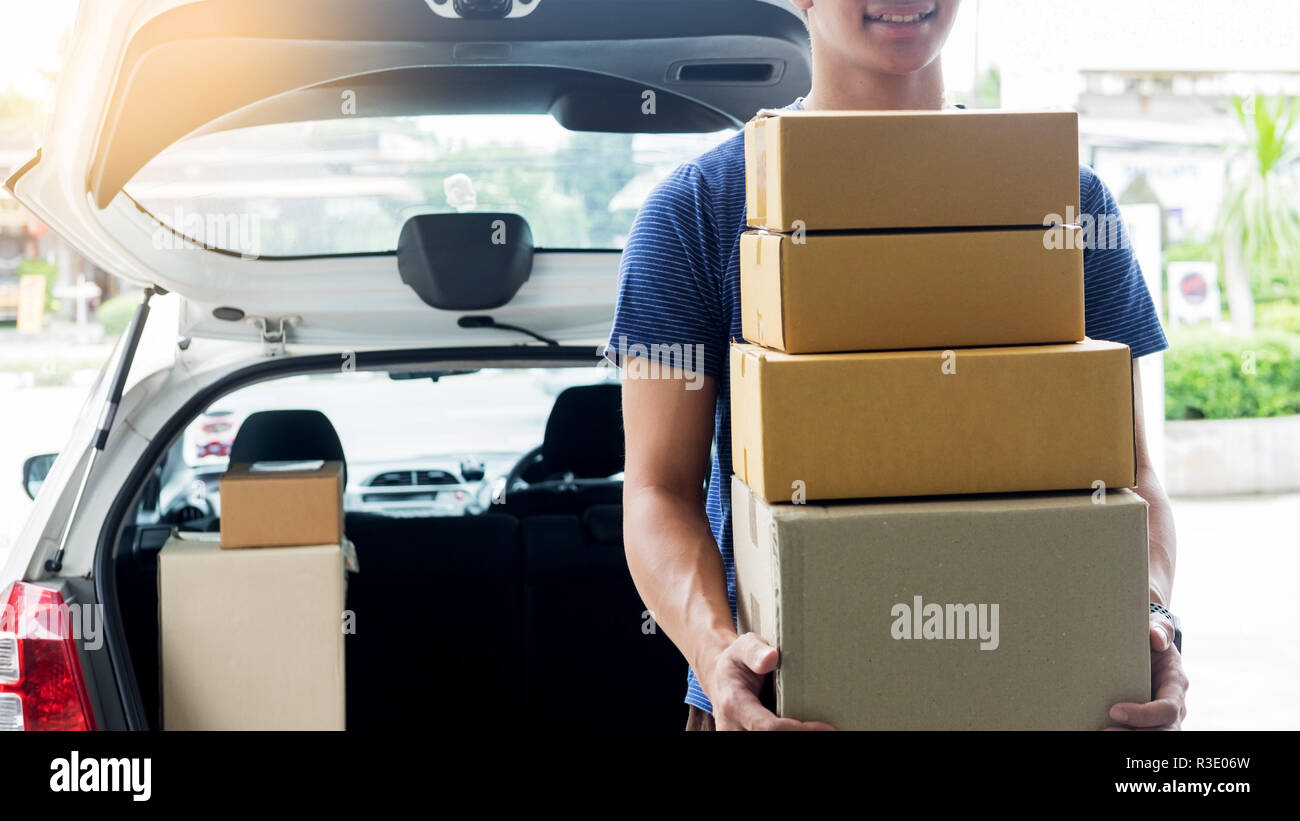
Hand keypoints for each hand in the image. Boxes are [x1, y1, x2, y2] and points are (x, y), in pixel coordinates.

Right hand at [702, 633, 834, 730]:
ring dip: (796, 734)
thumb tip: (771, 658)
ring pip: (770, 742)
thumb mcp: (743, 646)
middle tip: (830, 728)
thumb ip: (754, 650)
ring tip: (820, 727)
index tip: (827, 727)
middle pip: (772, 739)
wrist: (721, 680)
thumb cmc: (737, 662)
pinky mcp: (745, 738)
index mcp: (734, 704)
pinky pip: (769, 739)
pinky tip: (806, 728)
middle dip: (802, 735)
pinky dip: (791, 733)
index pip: (768, 728)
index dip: (799, 730)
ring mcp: (736, 736)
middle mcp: (732, 728)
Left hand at [1106, 613, 1188, 729]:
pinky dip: (1123, 733)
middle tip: (1104, 730)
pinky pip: (1140, 733)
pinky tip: (1097, 729)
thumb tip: (1156, 638)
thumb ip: (1160, 629)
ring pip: (1153, 737)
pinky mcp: (1145, 721)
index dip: (1144, 714)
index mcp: (1176, 685)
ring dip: (1128, 738)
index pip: (1168, 709)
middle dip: (1137, 735)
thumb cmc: (1151, 636)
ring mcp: (1160, 717)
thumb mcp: (1158, 627)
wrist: (1149, 645)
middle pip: (1164, 732)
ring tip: (1099, 732)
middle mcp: (1173, 706)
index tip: (1114, 710)